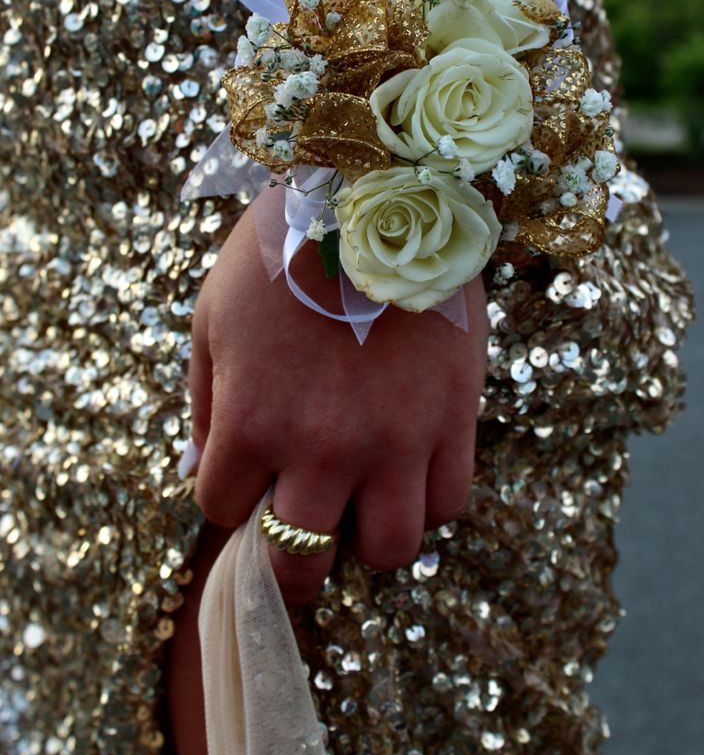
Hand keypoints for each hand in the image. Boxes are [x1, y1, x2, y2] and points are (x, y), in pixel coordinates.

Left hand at [188, 184, 488, 605]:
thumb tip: (198, 475)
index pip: (220, 510)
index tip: (244, 470)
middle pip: (298, 564)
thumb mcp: (213, 317)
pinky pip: (449, 502)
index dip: (227, 493)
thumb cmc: (280, 252)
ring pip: (386, 549)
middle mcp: (321, 448)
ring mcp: (394, 439)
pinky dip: (426, 498)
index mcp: (251, 421)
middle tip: (299, 524)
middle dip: (288, 556)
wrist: (373, 191)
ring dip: (364, 535)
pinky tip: (408, 464)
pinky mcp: (453, 419)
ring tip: (359, 496)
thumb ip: (203, 404)